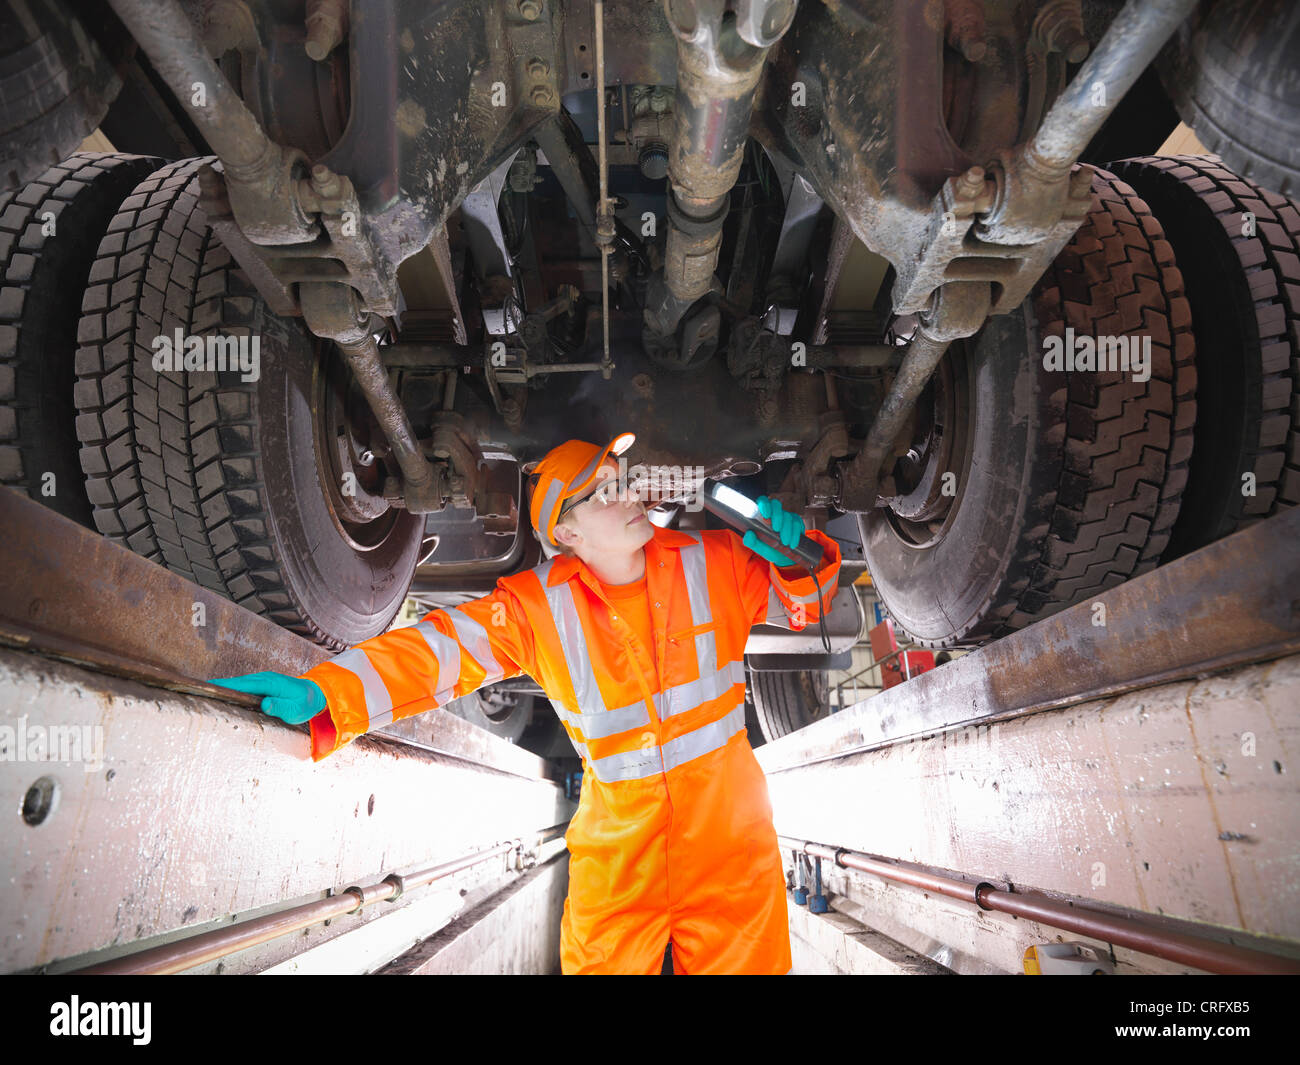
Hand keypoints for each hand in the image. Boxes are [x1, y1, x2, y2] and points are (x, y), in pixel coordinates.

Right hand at [207, 671, 327, 723]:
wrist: (314, 694)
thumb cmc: (304, 703)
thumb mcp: (295, 710)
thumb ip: (280, 707)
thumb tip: (265, 705)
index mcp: (269, 683)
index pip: (242, 684)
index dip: (224, 686)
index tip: (207, 687)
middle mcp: (262, 679)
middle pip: (234, 682)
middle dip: (216, 686)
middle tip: (195, 692)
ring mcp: (261, 681)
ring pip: (237, 684)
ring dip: (221, 688)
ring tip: (200, 695)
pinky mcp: (260, 686)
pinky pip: (242, 687)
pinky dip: (229, 690)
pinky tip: (218, 697)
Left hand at [742, 496, 804, 566]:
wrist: (787, 559)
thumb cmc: (771, 550)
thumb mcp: (761, 548)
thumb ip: (752, 543)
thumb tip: (748, 534)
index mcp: (763, 515)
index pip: (763, 501)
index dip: (764, 505)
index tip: (765, 516)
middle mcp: (774, 513)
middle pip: (776, 504)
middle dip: (777, 516)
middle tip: (776, 529)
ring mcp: (786, 516)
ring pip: (787, 516)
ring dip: (786, 530)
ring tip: (785, 543)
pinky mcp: (796, 521)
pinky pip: (797, 523)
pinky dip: (795, 534)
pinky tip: (792, 544)